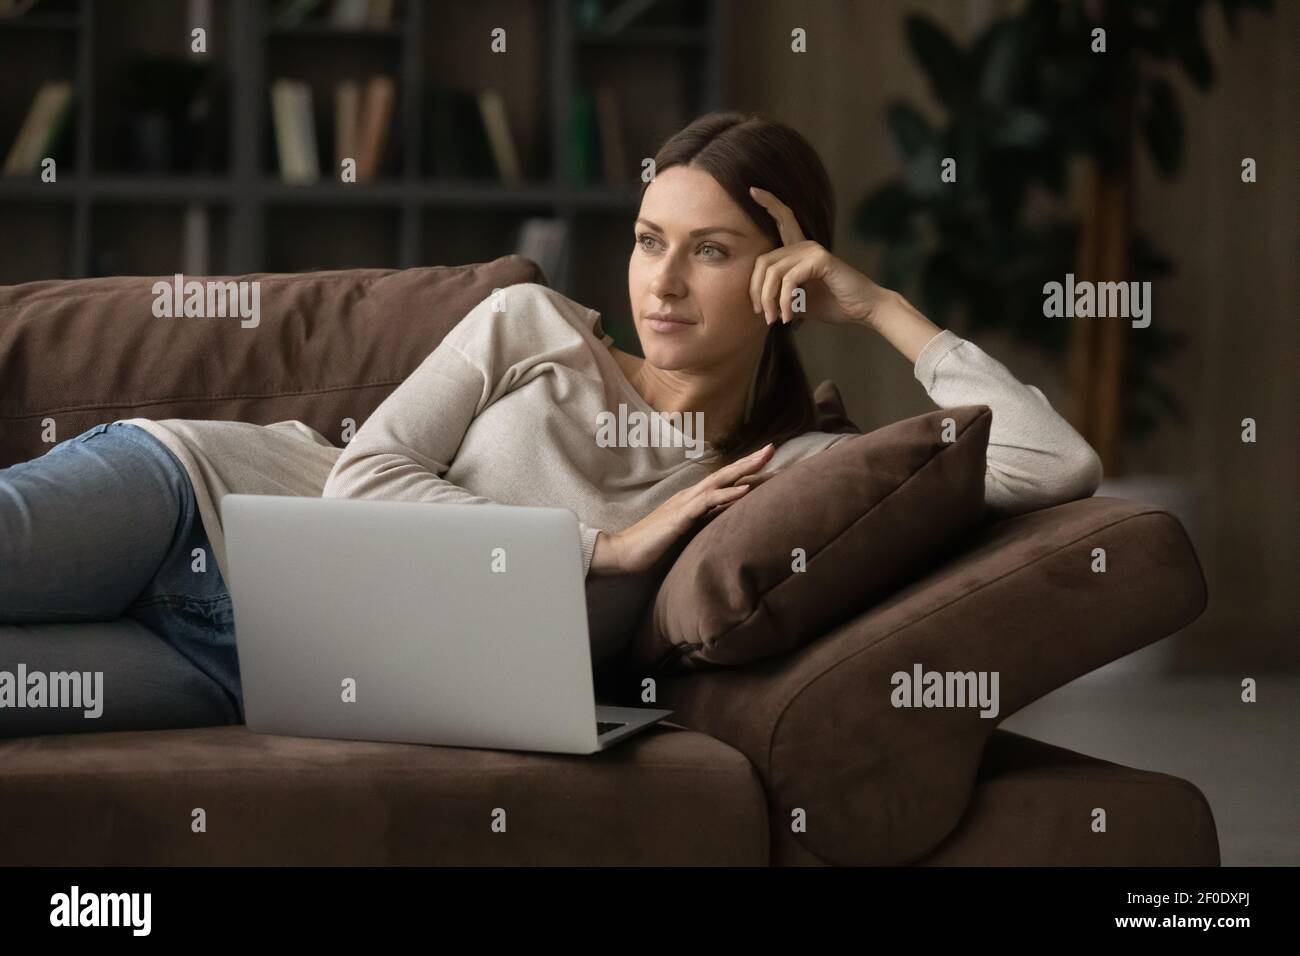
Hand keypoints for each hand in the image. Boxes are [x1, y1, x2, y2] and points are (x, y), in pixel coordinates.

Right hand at [594, 443, 777, 573]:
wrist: (622, 552)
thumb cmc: (652, 546)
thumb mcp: (685, 534)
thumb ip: (702, 526)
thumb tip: (723, 527)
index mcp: (692, 500)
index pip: (725, 482)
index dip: (747, 472)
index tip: (771, 466)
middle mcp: (690, 496)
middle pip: (726, 474)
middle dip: (751, 461)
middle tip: (773, 449)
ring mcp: (685, 504)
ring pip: (719, 481)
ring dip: (744, 469)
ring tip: (766, 458)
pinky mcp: (680, 517)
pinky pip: (707, 502)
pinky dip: (727, 494)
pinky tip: (745, 490)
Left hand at [748, 185, 894, 328]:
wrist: (863, 309)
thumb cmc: (833, 304)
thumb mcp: (799, 302)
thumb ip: (780, 297)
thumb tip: (759, 307)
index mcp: (800, 251)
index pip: (782, 221)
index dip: (769, 204)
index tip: (752, 190)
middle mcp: (805, 245)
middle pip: (763, 261)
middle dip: (757, 291)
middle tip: (764, 315)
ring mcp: (813, 250)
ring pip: (773, 272)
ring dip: (770, 299)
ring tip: (776, 319)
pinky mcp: (821, 259)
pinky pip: (789, 279)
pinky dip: (785, 300)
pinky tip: (788, 315)